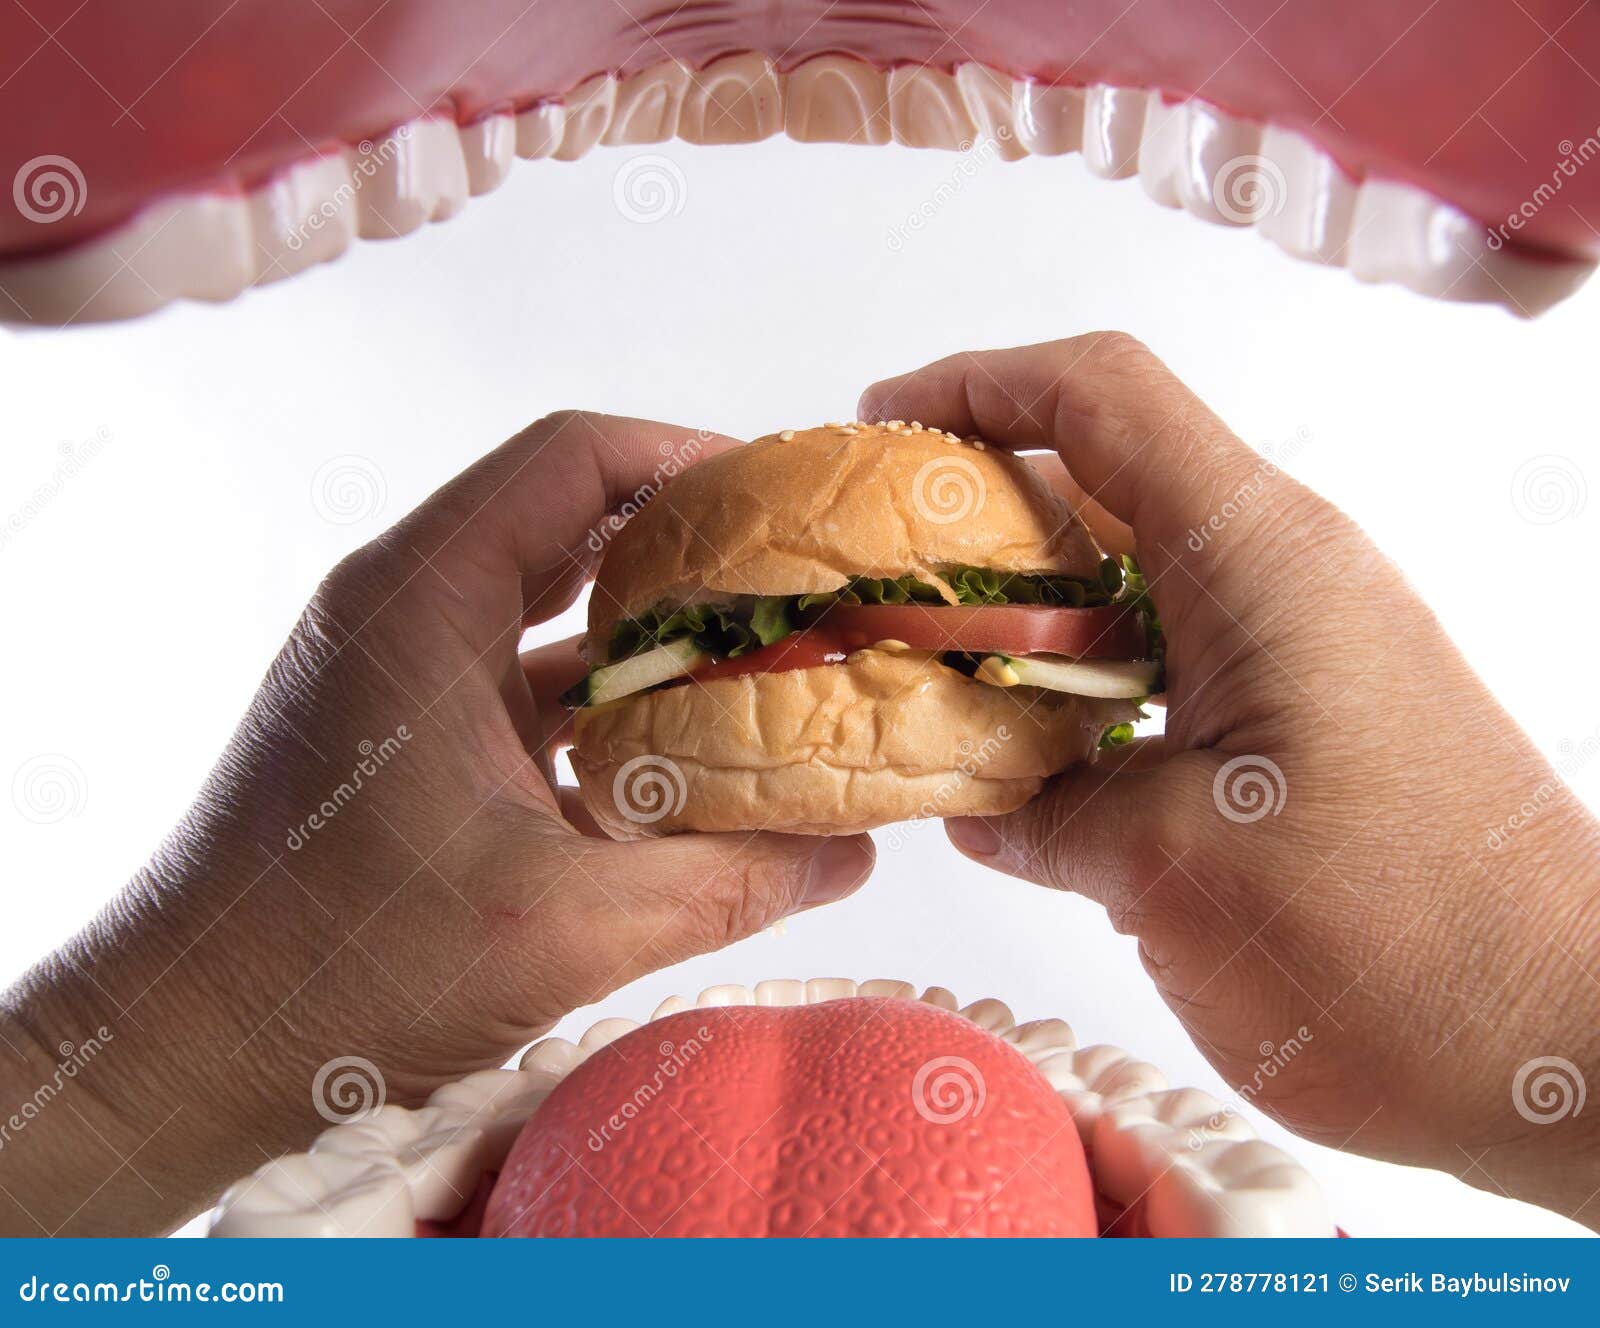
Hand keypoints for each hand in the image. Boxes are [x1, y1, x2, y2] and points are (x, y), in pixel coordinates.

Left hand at [0, 412, 873, 1234]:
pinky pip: (514, 679)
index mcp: (422, 602)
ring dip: (642, 630)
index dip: (686, 456)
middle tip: (792, 583)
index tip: (780, 500)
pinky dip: (596, 700)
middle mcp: (399, 610)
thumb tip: (850, 853)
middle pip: (563, 520)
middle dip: (684, 546)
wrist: (183, 1042)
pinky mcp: (396, 730)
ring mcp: (392, 670)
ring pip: (541, 605)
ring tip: (754, 663)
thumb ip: (725, 884)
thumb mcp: (563, 929)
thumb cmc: (338, 972)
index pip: (570, 459)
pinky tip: (671, 757)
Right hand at [862, 334, 1599, 1226]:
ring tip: (921, 666)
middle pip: (1108, 478)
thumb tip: (974, 804)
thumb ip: (1046, 814)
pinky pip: (1175, 659)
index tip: (879, 429)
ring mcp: (1306, 647)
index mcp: (1257, 558)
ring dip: (1026, 607)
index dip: (978, 385)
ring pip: (1136, 579)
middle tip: (872, 570)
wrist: (1563, 1045)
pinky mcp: (1313, 719)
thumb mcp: (1170, 869)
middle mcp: (1286, 575)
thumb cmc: (1391, 942)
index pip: (1103, 396)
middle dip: (977, 506)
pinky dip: (1085, 681)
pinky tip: (1021, 753)